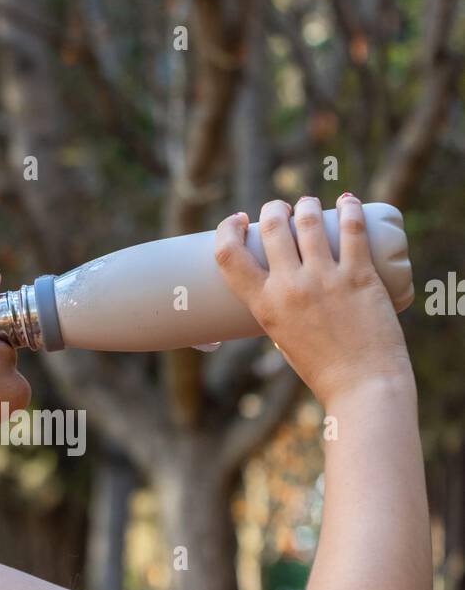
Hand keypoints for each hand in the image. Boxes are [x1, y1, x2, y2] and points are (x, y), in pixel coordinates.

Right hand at [212, 194, 413, 407]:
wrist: (364, 388)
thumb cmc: (323, 372)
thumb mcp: (284, 341)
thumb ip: (281, 313)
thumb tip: (283, 290)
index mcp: (264, 306)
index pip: (229, 255)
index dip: (226, 229)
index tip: (237, 222)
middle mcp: (291, 287)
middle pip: (272, 228)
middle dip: (273, 210)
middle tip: (281, 211)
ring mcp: (326, 279)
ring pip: (309, 221)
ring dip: (306, 205)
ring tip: (309, 205)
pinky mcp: (360, 276)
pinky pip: (353, 230)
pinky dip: (350, 209)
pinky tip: (348, 201)